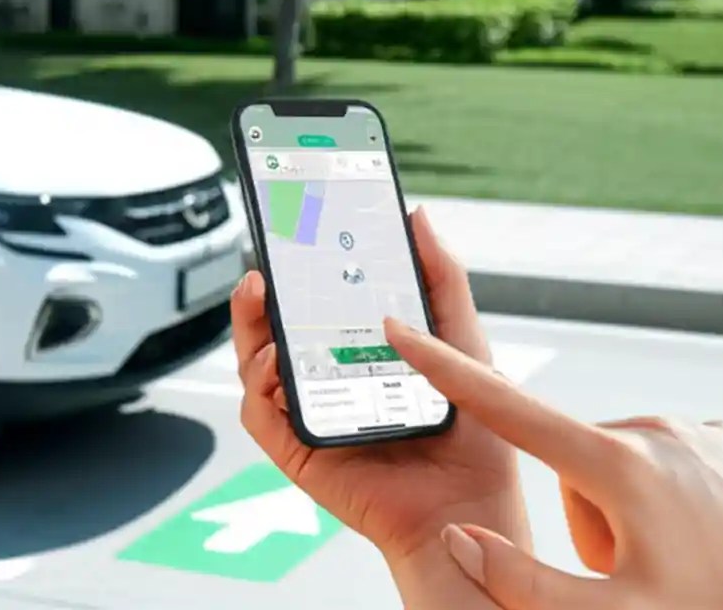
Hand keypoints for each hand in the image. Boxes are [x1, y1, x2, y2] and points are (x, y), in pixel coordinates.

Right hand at [231, 207, 528, 605]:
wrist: (474, 506)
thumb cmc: (474, 434)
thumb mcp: (462, 338)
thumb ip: (441, 277)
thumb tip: (417, 216)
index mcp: (358, 356)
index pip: (313, 306)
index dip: (296, 269)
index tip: (290, 230)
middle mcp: (327, 384)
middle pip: (272, 332)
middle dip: (258, 295)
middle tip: (265, 262)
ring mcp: (309, 417)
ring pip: (255, 368)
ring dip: (248, 330)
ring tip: (259, 294)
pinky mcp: (299, 453)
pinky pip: (262, 416)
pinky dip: (260, 386)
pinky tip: (276, 364)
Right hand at [386, 320, 722, 609]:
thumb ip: (523, 581)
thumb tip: (461, 539)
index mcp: (616, 465)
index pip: (506, 408)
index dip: (444, 367)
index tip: (404, 327)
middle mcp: (652, 431)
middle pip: (568, 464)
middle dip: (579, 517)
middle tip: (624, 572)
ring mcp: (692, 430)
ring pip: (613, 464)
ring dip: (620, 511)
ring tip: (666, 560)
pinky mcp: (722, 438)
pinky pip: (660, 459)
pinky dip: (661, 498)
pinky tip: (695, 538)